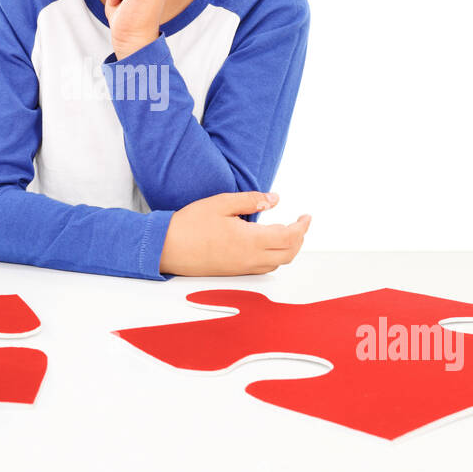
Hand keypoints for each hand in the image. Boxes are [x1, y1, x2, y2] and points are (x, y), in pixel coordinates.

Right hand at [160, 191, 311, 276]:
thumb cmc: (190, 224)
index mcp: (250, 240)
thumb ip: (251, 200)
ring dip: (288, 249)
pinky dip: (274, 257)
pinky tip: (267, 245)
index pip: (289, 237)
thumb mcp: (221, 203)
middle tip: (301, 223)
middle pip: (288, 254)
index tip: (306, 216)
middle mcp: (250, 259)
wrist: (166, 248)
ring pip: (277, 263)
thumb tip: (274, 199)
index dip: (302, 226)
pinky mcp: (233, 272)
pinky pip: (263, 268)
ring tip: (287, 232)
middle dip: (300, 238)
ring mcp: (242, 268)